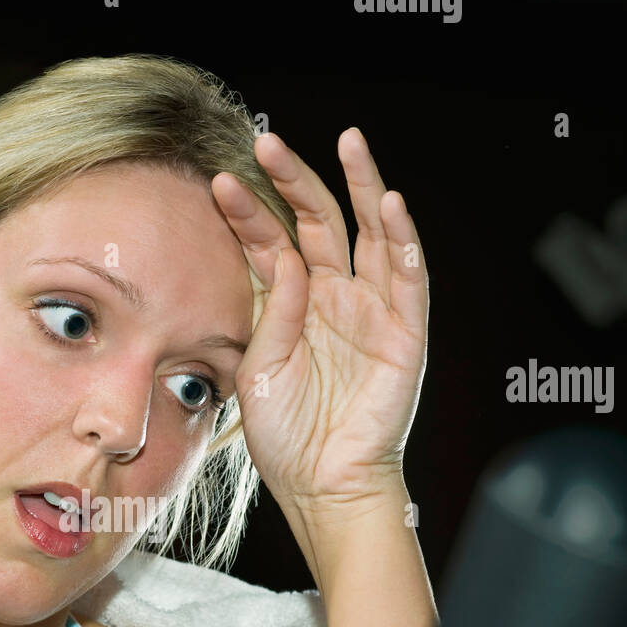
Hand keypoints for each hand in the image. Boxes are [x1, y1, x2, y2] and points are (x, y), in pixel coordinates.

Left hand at [212, 127, 428, 508]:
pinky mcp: (404, 331)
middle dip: (295, 181)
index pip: (270, 244)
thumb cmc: (286, 435)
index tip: (218, 183)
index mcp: (291, 306)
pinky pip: (407, 277)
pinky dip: (402, 240)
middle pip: (318, 223)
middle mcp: (331, 298)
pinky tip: (389, 204)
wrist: (323, 484)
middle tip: (268, 142)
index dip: (248, 214)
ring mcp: (369, 310)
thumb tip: (284, 258)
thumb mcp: (259, 371)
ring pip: (369, 234)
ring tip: (348, 142)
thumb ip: (270, 314)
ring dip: (360, 187)